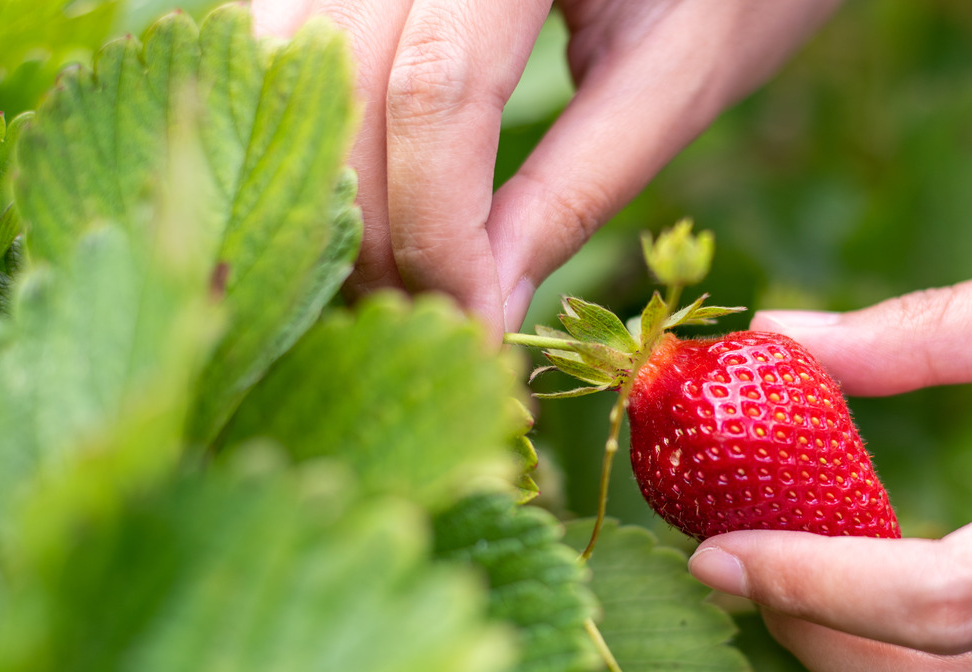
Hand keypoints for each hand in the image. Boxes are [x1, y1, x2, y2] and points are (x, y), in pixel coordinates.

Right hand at [253, 0, 836, 339]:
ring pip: (289, 66)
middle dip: (375, 232)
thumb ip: (579, 184)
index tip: (478, 330)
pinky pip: (288, 42)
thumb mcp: (684, 70)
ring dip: (327, 190)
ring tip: (398, 279)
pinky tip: (362, 207)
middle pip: (342, 88)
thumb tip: (481, 304)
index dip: (440, 232)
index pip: (435, 93)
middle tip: (434, 328)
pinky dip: (314, 134)